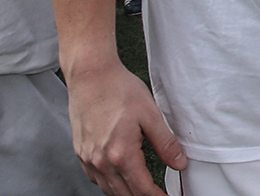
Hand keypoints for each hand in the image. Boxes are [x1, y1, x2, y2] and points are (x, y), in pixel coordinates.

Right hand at [64, 59, 187, 195]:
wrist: (90, 75)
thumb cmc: (118, 90)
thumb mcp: (151, 115)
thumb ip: (166, 143)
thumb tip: (179, 163)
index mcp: (121, 154)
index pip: (142, 189)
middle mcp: (101, 161)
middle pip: (124, 194)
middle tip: (157, 195)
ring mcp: (88, 158)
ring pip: (108, 189)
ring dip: (125, 193)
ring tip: (141, 190)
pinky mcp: (81, 152)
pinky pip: (95, 178)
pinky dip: (109, 184)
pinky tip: (119, 177)